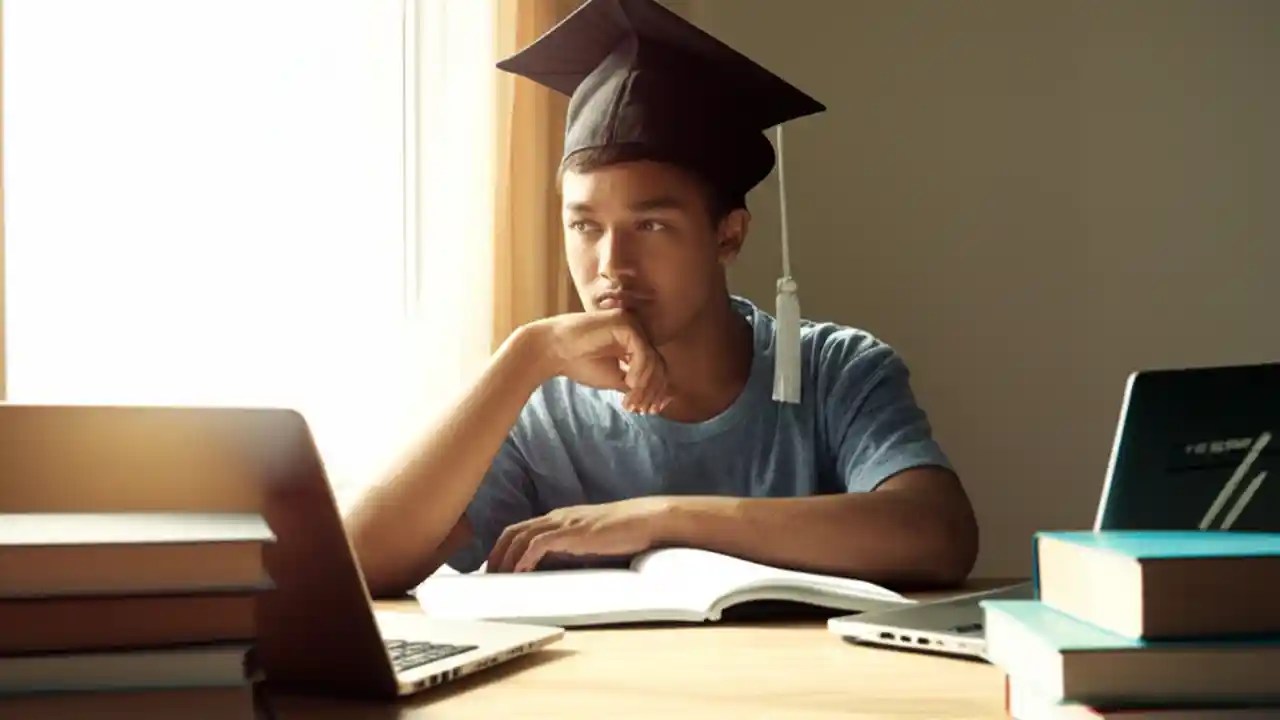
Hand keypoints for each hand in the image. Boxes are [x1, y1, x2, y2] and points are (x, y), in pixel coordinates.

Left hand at [487, 497, 672, 572]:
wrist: (645, 520)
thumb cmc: (622, 533)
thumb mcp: (588, 543)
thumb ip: (570, 550)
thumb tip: (552, 569)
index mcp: (558, 519)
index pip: (519, 530)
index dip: (502, 549)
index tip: (494, 570)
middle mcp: (556, 517)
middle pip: (512, 532)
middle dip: (496, 555)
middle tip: (488, 578)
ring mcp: (564, 523)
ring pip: (520, 537)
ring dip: (506, 559)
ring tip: (498, 579)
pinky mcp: (573, 532)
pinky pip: (539, 543)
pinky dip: (525, 558)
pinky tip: (519, 573)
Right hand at [528, 309, 671, 413]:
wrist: (554, 351)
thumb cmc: (580, 364)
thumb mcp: (615, 379)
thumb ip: (638, 387)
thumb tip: (665, 401)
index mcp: (636, 344)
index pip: (658, 368)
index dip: (657, 391)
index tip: (649, 411)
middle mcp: (637, 332)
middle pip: (660, 365)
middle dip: (652, 391)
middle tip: (639, 409)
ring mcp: (632, 325)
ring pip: (653, 359)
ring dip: (644, 385)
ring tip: (630, 401)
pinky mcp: (624, 323)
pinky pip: (642, 351)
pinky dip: (639, 370)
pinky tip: (628, 383)